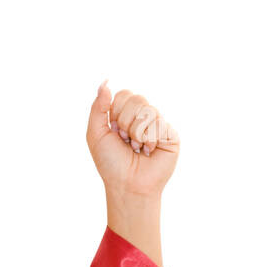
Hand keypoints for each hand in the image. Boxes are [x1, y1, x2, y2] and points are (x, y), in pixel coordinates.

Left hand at [86, 81, 178, 197]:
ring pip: (148, 110)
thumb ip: (98, 107)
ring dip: (136, 133)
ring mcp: (158, 124)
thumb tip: (105, 82)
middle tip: (126, 140)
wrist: (127, 184)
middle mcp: (143, 117)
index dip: (116, 112)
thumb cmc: (111, 162)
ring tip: (137, 147)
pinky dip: (149, 139)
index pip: (123, 94)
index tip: (114, 131)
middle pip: (136, 99)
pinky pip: (159, 123)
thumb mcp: (96, 134)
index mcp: (125, 114)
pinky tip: (150, 150)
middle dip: (126, 122)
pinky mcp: (171, 134)